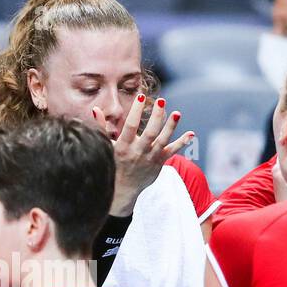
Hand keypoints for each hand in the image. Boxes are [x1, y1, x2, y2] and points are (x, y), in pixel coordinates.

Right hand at [94, 95, 193, 214]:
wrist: (123, 189)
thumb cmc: (114, 163)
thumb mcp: (106, 146)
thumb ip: (101, 127)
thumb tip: (96, 109)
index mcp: (123, 146)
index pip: (130, 126)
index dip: (136, 112)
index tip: (141, 97)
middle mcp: (138, 152)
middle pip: (150, 133)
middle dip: (156, 117)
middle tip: (162, 101)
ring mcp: (150, 157)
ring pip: (163, 141)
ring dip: (171, 127)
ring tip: (177, 113)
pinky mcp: (159, 162)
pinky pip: (172, 151)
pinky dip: (182, 143)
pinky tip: (191, 133)